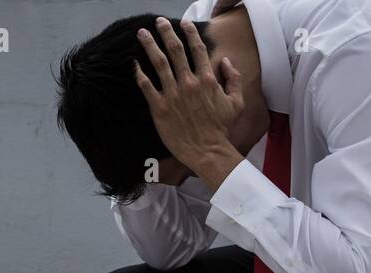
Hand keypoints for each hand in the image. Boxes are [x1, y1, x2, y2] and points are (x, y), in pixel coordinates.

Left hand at [134, 18, 244, 188]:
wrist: (207, 151)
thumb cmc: (221, 129)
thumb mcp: (236, 103)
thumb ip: (234, 79)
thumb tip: (225, 61)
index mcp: (206, 79)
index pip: (197, 48)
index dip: (190, 32)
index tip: (183, 23)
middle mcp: (188, 82)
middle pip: (175, 50)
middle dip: (166, 32)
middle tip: (158, 22)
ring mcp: (173, 94)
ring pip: (159, 63)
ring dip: (149, 45)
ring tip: (141, 34)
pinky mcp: (160, 108)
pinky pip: (146, 86)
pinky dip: (139, 73)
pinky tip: (134, 64)